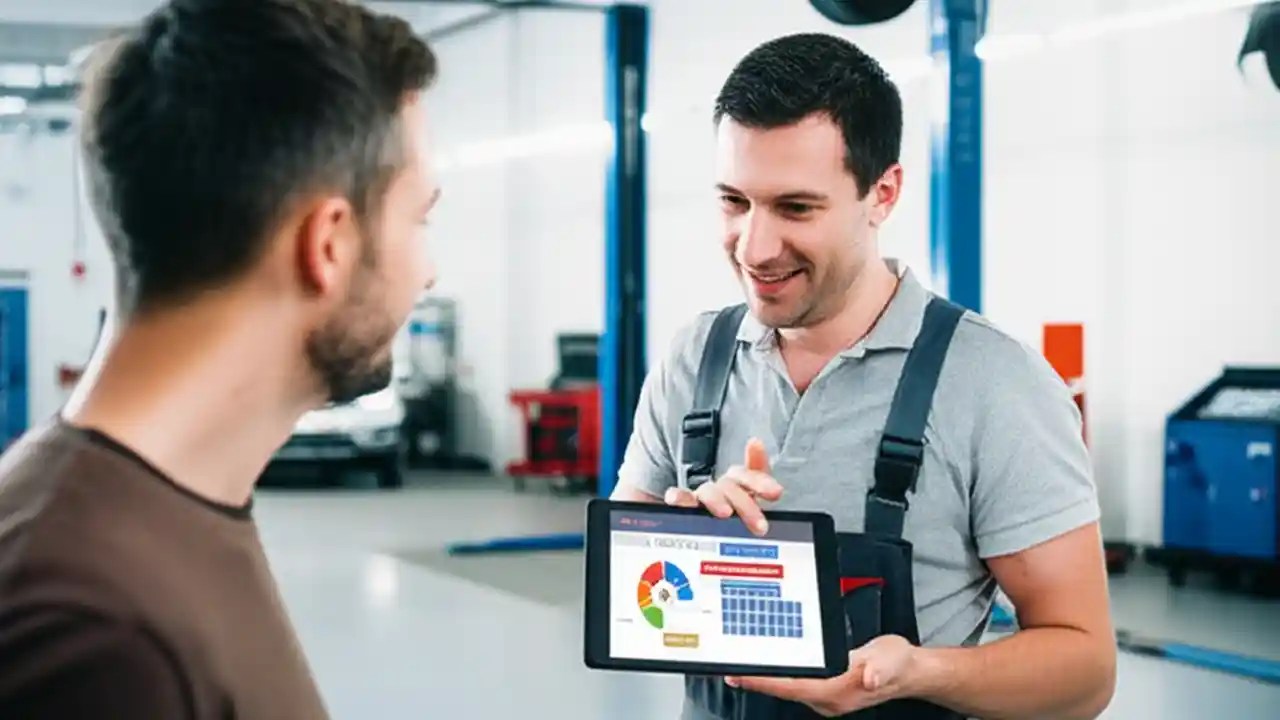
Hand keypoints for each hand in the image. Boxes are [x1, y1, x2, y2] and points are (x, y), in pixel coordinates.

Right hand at [665, 438, 781, 535]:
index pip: (750, 476)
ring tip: (725, 513)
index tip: (776, 493)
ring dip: (716, 499)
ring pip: (708, 491)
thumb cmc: (729, 518)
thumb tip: (759, 449)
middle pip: (732, 486)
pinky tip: (675, 499)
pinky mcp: (681, 506)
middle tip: (759, 526)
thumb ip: (761, 489)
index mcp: (738, 486)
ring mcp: (700, 496)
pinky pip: (679, 497)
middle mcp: (720, 487)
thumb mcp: (753, 511)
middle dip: (746, 504)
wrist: (692, 529)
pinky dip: (678, 496)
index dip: (761, 481)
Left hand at [723, 635, 919, 716]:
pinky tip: (767, 667)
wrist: (908, 672)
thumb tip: (871, 677)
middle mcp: (828, 699)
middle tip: (728, 668)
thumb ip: (881, 667)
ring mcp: (825, 697)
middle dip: (756, 680)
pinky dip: (778, 677)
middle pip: (784, 690)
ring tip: (739, 668)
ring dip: (764, 679)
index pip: (792, 687)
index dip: (765, 682)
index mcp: (838, 691)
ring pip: (787, 689)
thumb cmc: (897, 663)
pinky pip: (794, 685)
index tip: (741, 675)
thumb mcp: (892, 657)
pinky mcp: (825, 691)